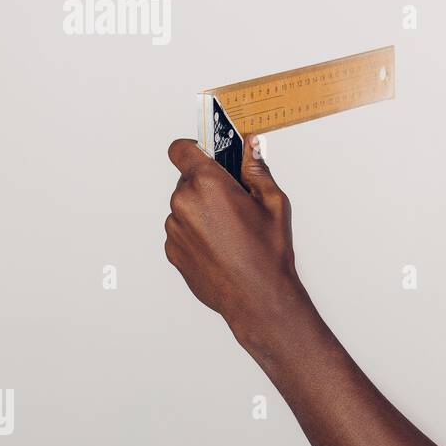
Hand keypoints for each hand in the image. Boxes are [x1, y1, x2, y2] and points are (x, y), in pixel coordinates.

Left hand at [164, 135, 310, 350]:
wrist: (257, 298)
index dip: (194, 149)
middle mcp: (184, 203)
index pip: (181, 149)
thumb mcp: (273, 203)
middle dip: (208, 185)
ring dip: (202, 211)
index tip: (207, 155)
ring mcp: (175, 229)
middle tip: (234, 203)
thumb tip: (250, 148)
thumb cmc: (267, 253)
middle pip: (187, 179)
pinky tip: (221, 247)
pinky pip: (182, 230)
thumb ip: (256, 169)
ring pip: (184, 206)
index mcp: (208, 184)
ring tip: (230, 231)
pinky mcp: (172, 250)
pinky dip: (197, 233)